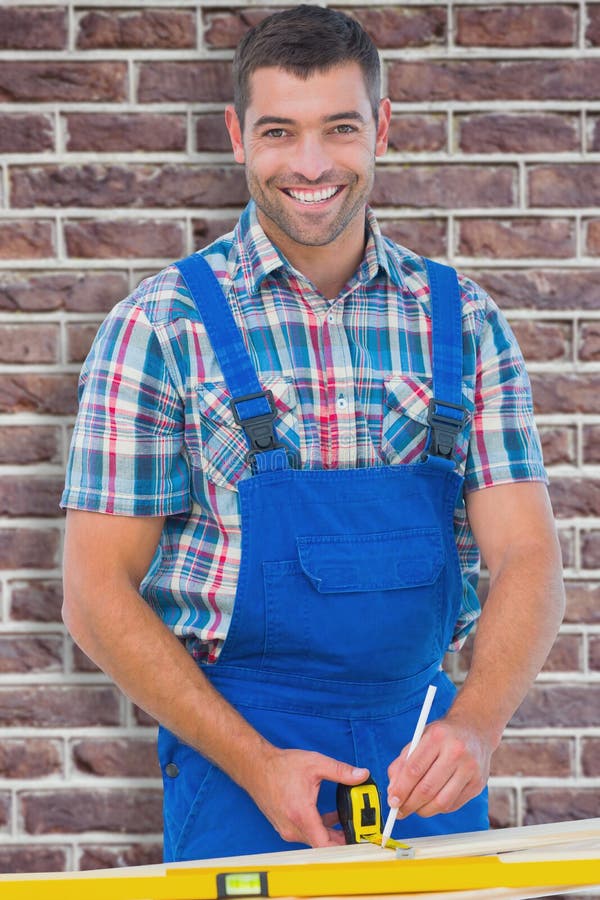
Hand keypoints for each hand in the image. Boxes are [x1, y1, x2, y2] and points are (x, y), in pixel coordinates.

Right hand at [248, 747, 368, 847]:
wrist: (256, 767)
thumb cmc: (280, 766)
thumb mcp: (316, 764)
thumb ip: (341, 771)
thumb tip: (361, 775)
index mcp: (301, 815)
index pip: (326, 845)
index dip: (344, 845)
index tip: (358, 840)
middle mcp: (292, 828)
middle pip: (322, 844)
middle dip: (341, 837)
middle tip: (357, 828)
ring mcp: (286, 829)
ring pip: (314, 839)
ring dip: (330, 833)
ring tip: (344, 820)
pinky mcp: (284, 827)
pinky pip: (305, 834)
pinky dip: (318, 828)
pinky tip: (327, 817)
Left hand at [385, 715, 491, 819]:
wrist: (475, 728)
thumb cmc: (443, 735)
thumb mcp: (419, 738)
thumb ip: (403, 762)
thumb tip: (393, 791)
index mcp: (437, 736)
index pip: (414, 769)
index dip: (400, 789)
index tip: (392, 801)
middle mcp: (456, 751)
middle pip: (427, 788)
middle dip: (409, 804)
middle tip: (399, 811)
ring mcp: (470, 768)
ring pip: (441, 802)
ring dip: (423, 810)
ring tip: (415, 808)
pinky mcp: (478, 783)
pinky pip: (453, 805)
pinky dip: (438, 809)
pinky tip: (431, 803)